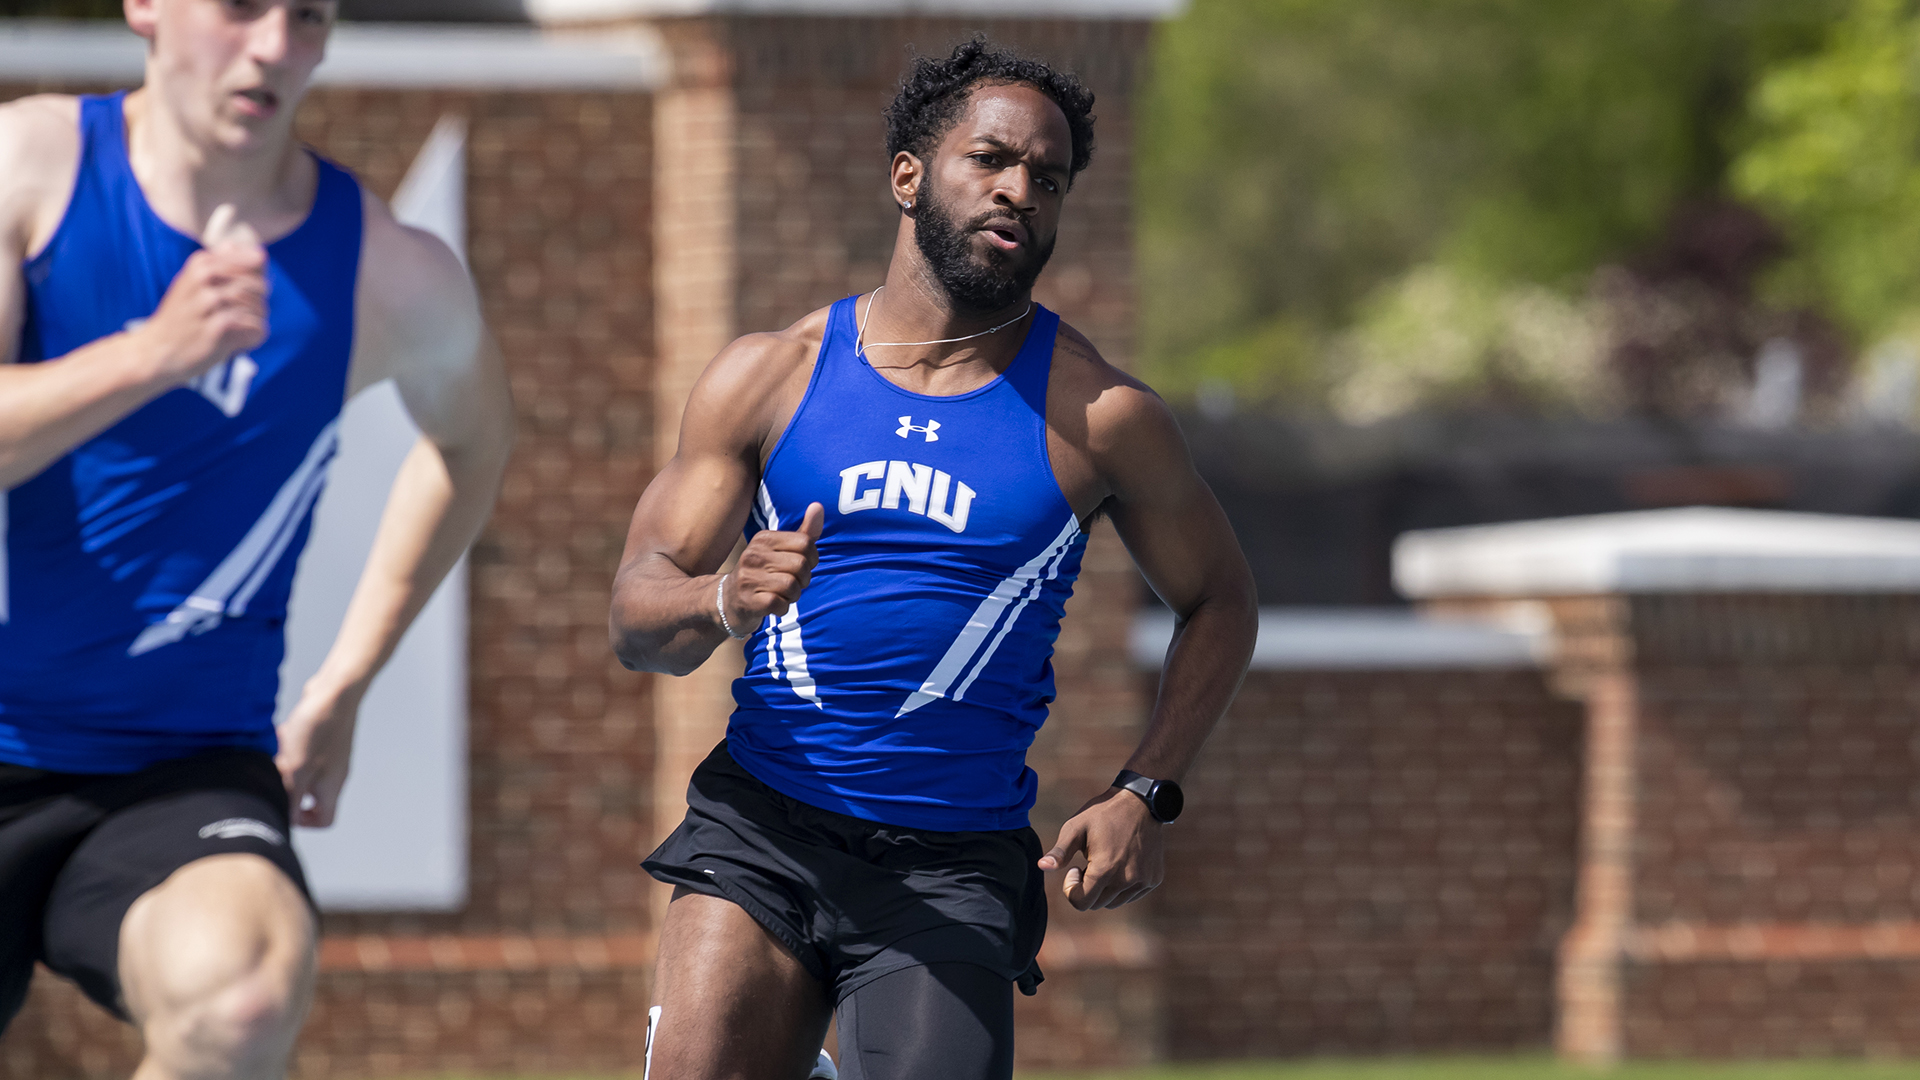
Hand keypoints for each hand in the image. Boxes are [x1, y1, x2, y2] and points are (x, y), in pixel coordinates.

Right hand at [132, 203, 268, 383]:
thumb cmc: (182, 317)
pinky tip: (234, 343)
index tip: (242, 294)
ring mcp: (211, 302)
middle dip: (258, 304)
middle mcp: (206, 277)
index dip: (258, 279)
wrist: (156, 351)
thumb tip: (260, 253)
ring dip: (254, 323)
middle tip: (238, 318)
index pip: (257, 259)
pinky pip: (257, 329)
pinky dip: (252, 339)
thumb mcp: (195, 283)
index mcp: (202, 262)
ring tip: (234, 332)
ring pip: (261, 308)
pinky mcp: (218, 327)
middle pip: (262, 285)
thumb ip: (225, 266)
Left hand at [274, 676, 363, 827]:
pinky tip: (284, 732)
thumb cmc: (318, 731)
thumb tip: (283, 818)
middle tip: (277, 774)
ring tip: (279, 749)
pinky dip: (290, 745)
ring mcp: (330, 755)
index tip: (287, 807)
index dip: (304, 820)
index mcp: (331, 787)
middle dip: (287, 786)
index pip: (325, 819)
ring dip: (286, 764)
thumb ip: (290, 796)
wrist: (336, 691)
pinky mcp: (323, 738)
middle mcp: (334, 774)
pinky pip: (303, 750)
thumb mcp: (297, 769)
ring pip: (303, 770)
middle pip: (310, 795)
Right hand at [723, 502, 823, 629]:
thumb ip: (804, 532)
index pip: (805, 543)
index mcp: (763, 539)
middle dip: (803, 580)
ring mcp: (748, 578)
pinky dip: (783, 608)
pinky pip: (779, 604)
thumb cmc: (763, 573)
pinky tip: (774, 606)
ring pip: (791, 586)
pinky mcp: (748, 600)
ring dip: (793, 595)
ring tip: (782, 595)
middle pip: (800, 565)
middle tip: (792, 584)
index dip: (811, 559)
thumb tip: (818, 505)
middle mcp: (753, 555)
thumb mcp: (781, 550)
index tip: (800, 567)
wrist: (728, 601)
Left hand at [1038, 786, 1164, 910]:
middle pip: (1096, 904)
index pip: (1081, 903)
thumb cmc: (1103, 814)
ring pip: (1114, 902)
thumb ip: (1060, 851)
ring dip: (1104, 890)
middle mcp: (1126, 880)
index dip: (1071, 889)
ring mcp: (1142, 881)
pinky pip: (1131, 895)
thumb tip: (1041, 866)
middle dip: (1087, 889)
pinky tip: (1122, 862)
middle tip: (1088, 863)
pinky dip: (1122, 886)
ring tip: (1105, 863)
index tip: (1074, 868)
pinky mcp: (1153, 880)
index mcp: (1105, 870)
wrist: (1141, 802)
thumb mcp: (1076, 828)